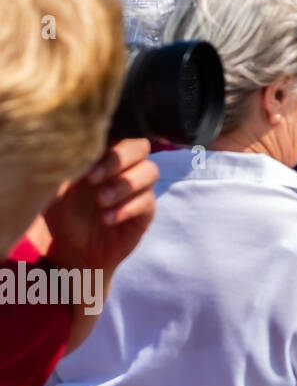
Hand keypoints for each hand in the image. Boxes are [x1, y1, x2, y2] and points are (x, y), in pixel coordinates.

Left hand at [42, 139, 158, 273]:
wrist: (75, 251)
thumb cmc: (65, 216)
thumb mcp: (56, 192)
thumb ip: (64, 170)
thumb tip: (67, 152)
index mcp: (104, 156)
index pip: (117, 135)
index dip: (106, 145)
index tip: (85, 166)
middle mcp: (126, 168)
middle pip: (140, 146)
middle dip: (119, 160)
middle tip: (94, 179)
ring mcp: (139, 188)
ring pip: (150, 171)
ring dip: (125, 184)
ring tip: (101, 201)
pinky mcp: (146, 211)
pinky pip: (147, 201)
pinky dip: (127, 208)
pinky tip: (106, 219)